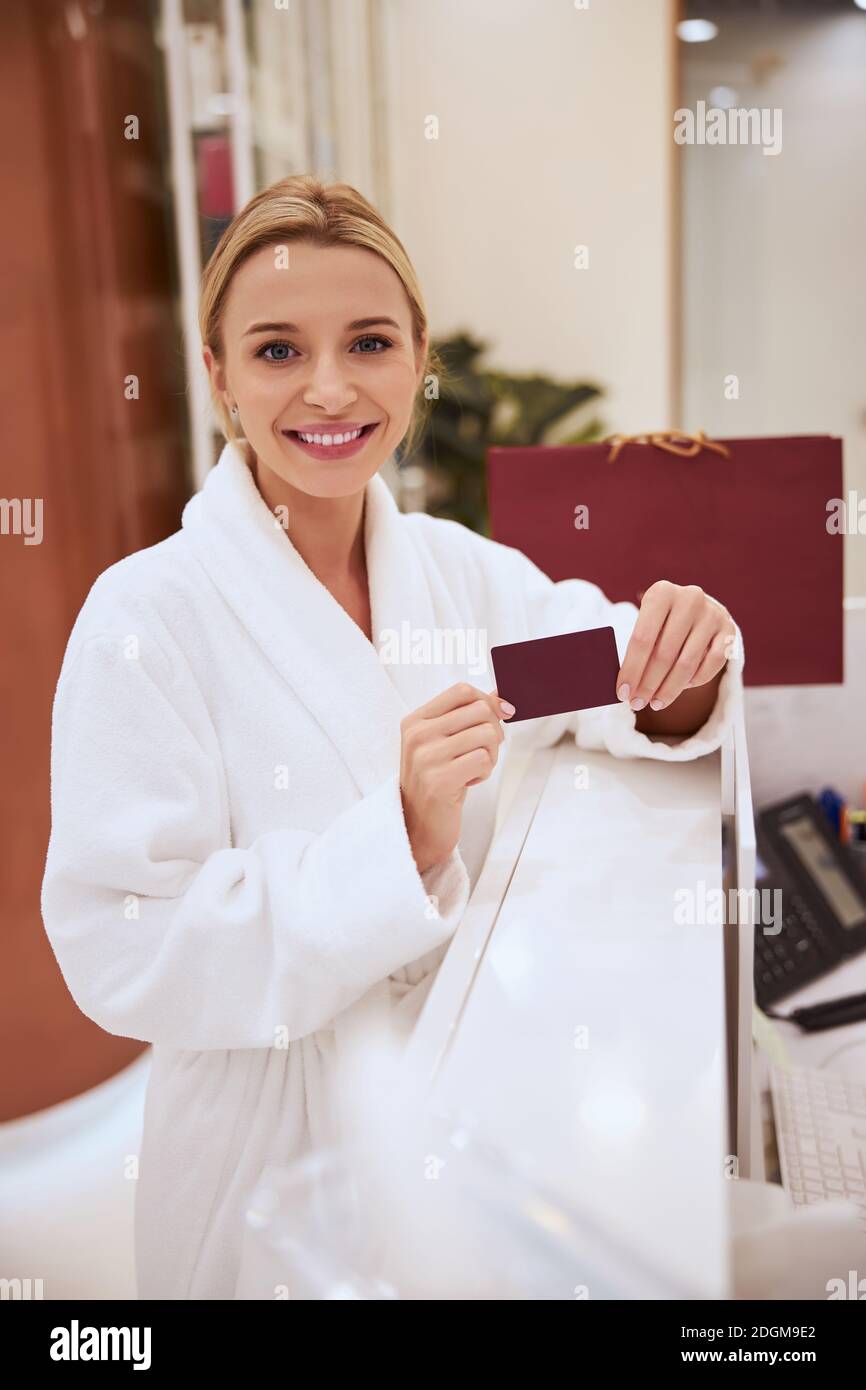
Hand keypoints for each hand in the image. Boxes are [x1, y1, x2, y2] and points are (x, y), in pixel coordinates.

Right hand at [400, 682, 513, 873]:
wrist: (418, 825)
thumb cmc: (436, 781)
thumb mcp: (445, 743)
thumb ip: (467, 717)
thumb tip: (498, 695)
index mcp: (415, 721)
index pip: (461, 691)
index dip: (488, 702)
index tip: (500, 716)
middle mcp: (417, 735)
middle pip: (479, 710)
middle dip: (494, 731)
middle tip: (484, 752)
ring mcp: (426, 757)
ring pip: (486, 734)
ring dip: (491, 755)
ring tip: (475, 768)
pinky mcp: (439, 780)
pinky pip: (483, 759)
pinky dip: (485, 772)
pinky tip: (469, 781)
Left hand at [615, 580, 736, 712]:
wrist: (697, 609)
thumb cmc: (663, 621)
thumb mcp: (647, 623)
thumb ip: (638, 649)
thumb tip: (627, 687)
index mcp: (662, 592)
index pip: (642, 638)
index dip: (631, 669)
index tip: (622, 693)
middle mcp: (690, 598)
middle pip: (664, 653)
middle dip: (648, 684)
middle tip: (637, 703)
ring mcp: (712, 614)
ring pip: (687, 663)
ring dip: (669, 689)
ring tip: (656, 702)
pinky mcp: (729, 631)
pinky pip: (711, 665)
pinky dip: (694, 681)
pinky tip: (681, 688)